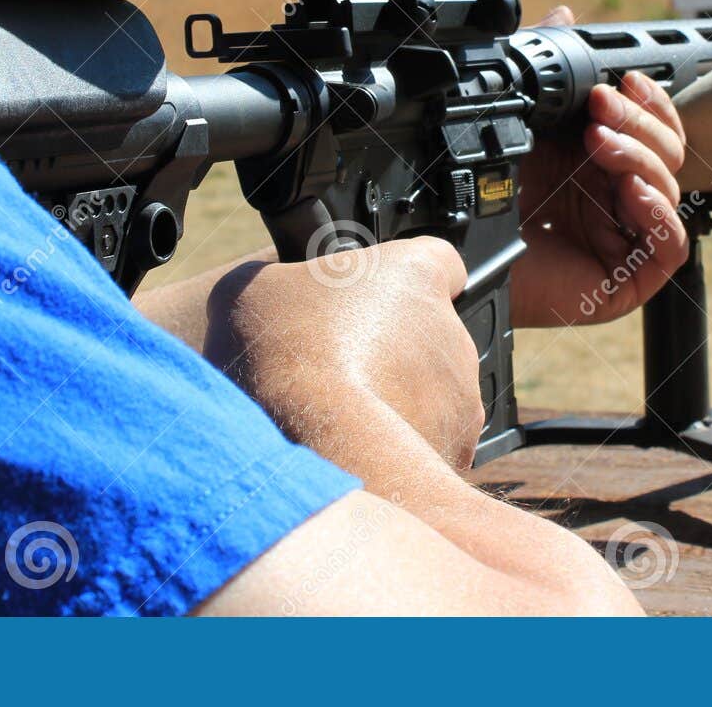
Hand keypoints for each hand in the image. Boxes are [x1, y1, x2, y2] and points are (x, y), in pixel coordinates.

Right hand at [202, 237, 482, 469]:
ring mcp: (461, 393)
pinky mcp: (457, 449)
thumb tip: (274, 288)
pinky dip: (401, 448)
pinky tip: (358, 451)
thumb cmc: (286, 355)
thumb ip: (279, 278)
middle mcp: (452, 329)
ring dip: (398, 399)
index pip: (440, 260)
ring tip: (342, 416)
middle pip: (428, 332)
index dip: (410, 278)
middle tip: (337, 366)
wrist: (313, 447)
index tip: (381, 295)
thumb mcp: (251, 289)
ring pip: (433, 392)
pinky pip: (431, 442)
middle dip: (391, 349)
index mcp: (415, 273)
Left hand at [510, 6, 690, 326]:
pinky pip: (670, 248)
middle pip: (669, 154)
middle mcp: (619, 201)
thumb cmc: (485, 196)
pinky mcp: (625, 282)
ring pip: (671, 192)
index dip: (653, 102)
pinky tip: (630, 191)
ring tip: (599, 143)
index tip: (627, 79)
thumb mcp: (525, 123)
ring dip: (641, 158)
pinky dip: (659, 214)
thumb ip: (547, 71)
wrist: (456, 248)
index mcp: (605, 166)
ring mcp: (624, 241)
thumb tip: (565, 16)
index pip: (658, 131)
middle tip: (600, 107)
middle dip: (640, 122)